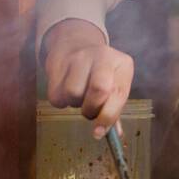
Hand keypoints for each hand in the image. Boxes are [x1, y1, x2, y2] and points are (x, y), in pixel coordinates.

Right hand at [43, 18, 135, 138]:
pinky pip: (55, 94)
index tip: (98, 133)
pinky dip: (59, 100)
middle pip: (99, 89)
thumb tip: (114, 136)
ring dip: (74, 103)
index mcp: (122, 65)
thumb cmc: (100, 72)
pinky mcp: (58, 61)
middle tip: (89, 111)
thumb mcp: (114, 83)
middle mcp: (103, 56)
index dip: (108, 117)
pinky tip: (65, 90)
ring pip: (73, 93)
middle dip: (91, 109)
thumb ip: (114, 109)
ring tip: (78, 96)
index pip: (118, 93)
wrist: (75, 43)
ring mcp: (79, 57)